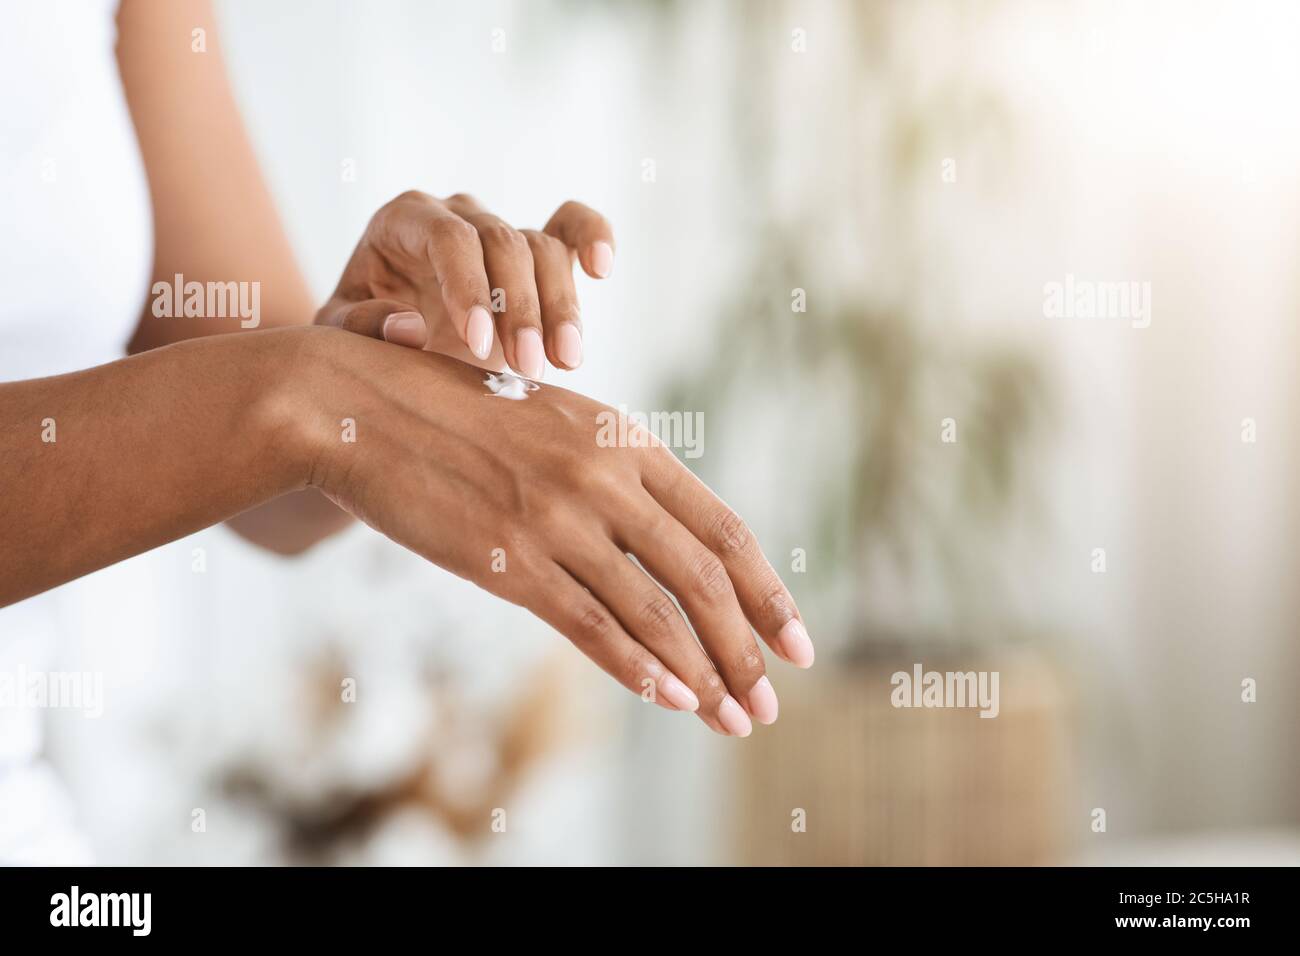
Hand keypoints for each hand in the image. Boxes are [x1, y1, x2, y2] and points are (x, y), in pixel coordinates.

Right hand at [294, 327, 814, 735]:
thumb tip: (659, 538)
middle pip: (703, 576)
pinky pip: (591, 623)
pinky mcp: (509, 557)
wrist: (361, 404)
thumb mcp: (555, 425)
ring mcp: (559, 517)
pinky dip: (639, 668)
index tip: (795, 641)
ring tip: (731, 719)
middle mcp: (605, 477)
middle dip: (747, 648)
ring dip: (703, 674)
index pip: (723, 527)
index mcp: (624, 442)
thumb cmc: (456, 415)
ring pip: (656, 609)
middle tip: (769, 703)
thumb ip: (610, 474)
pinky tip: (670, 700)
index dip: (769, 592)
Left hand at [315, 191, 613, 378]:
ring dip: (559, 307)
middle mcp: (457, 216)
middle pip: (504, 243)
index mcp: (403, 222)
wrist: (389, 356)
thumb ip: (360, 329)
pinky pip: (572, 227)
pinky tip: (602, 269)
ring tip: (565, 362)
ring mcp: (500, 231)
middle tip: (526, 367)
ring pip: (545, 250)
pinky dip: (593, 237)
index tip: (477, 341)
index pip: (447, 237)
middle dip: (520, 307)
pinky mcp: (537, 253)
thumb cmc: (359, 340)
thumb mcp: (338, 342)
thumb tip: (409, 327)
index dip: (468, 284)